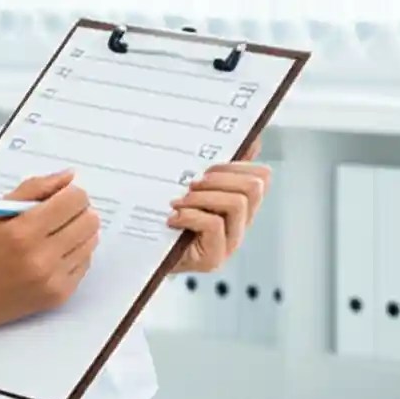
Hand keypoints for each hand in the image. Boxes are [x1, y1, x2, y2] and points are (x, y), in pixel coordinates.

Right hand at [0, 171, 99, 354]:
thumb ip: (33, 189)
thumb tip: (68, 177)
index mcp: (22, 231)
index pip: (73, 200)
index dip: (71, 192)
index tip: (62, 195)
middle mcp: (41, 257)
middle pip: (89, 221)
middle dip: (78, 211)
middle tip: (60, 214)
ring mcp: (53, 279)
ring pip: (91, 242)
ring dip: (78, 233)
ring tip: (55, 235)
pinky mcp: (60, 296)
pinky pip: (85, 264)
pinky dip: (74, 255)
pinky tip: (53, 254)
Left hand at [167, 136, 269, 273]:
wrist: (139, 253)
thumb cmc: (161, 216)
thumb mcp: (185, 186)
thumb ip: (211, 167)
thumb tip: (246, 139)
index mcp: (237, 205)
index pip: (261, 177)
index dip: (237, 164)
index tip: (206, 168)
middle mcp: (239, 224)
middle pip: (253, 187)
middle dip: (220, 178)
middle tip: (191, 184)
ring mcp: (229, 243)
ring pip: (236, 203)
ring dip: (202, 197)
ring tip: (178, 202)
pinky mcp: (213, 259)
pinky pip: (214, 224)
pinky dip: (190, 216)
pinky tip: (172, 219)